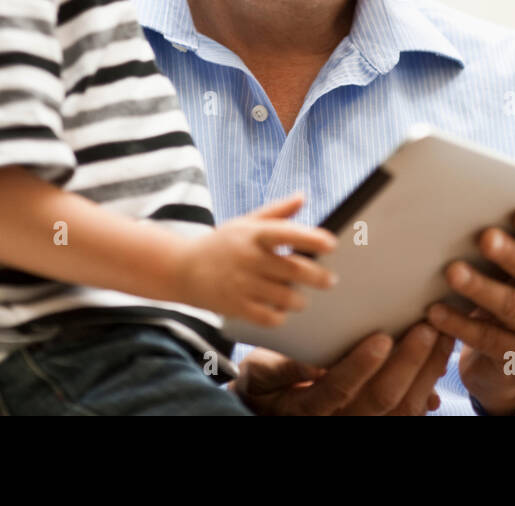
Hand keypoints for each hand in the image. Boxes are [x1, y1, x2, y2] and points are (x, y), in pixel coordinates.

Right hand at [172, 193, 337, 324]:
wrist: (183, 269)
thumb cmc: (222, 244)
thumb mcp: (245, 222)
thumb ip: (276, 211)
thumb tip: (302, 196)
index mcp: (254, 234)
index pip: (287, 233)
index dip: (311, 238)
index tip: (331, 244)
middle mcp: (249, 258)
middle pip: (293, 270)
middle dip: (318, 277)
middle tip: (331, 279)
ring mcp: (242, 284)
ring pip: (285, 297)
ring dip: (299, 299)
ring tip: (301, 297)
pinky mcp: (236, 307)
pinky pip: (269, 317)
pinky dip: (280, 315)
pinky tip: (280, 309)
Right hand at [233, 322, 455, 415]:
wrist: (271, 410)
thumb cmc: (267, 382)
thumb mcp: (261, 370)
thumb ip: (283, 366)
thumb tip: (313, 361)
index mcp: (306, 407)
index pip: (338, 390)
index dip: (361, 366)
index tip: (381, 337)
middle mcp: (337, 421)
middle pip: (380, 400)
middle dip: (408, 363)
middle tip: (426, 328)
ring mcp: (361, 425)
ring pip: (402, 409)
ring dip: (426, 371)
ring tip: (441, 336)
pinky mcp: (379, 422)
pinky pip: (410, 413)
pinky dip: (429, 387)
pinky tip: (440, 359)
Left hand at [425, 208, 514, 414]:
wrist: (505, 369)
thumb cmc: (502, 304)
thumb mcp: (511, 278)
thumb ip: (502, 253)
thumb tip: (464, 216)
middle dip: (509, 254)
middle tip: (484, 237)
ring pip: (510, 306)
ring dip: (480, 287)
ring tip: (452, 271)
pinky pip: (486, 338)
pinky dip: (458, 323)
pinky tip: (435, 312)